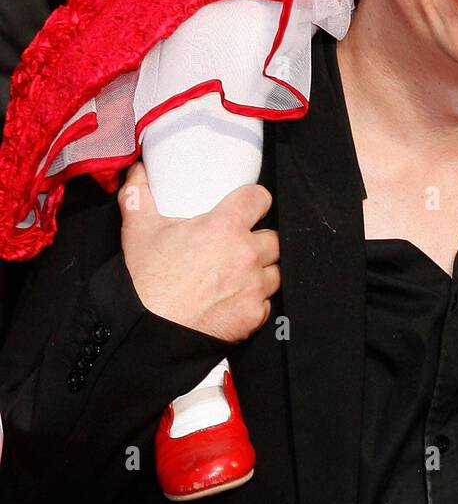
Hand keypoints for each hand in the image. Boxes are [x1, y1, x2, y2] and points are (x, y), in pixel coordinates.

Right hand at [119, 160, 280, 342]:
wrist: (144, 332)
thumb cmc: (143, 281)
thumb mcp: (138, 230)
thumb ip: (138, 195)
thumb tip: (136, 172)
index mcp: (224, 226)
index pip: (260, 199)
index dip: (256, 200)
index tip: (250, 206)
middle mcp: (246, 254)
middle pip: (273, 237)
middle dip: (259, 240)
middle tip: (239, 246)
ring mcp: (253, 287)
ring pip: (275, 271)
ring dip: (262, 271)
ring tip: (240, 274)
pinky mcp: (253, 316)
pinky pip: (267, 303)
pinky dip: (255, 301)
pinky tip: (237, 300)